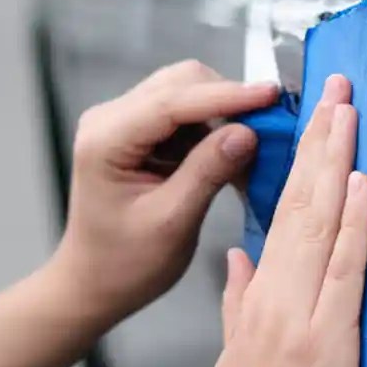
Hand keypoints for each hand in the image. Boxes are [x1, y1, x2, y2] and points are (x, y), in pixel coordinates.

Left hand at [51, 60, 277, 322]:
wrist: (95, 282)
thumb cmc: (126, 263)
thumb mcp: (172, 222)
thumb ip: (208, 172)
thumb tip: (249, 132)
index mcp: (106, 140)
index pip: (172, 102)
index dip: (226, 96)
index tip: (270, 95)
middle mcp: (110, 119)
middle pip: (181, 84)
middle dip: (228, 101)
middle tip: (271, 128)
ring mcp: (123, 122)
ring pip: (187, 93)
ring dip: (224, 115)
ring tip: (255, 148)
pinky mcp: (139, 132)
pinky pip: (186, 115)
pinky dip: (214, 130)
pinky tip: (233, 156)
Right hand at [200, 76, 366, 366]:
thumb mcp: (235, 349)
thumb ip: (239, 298)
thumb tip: (240, 256)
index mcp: (261, 293)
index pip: (286, 210)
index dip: (307, 159)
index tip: (322, 115)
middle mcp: (278, 292)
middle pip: (303, 202)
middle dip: (325, 140)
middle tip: (340, 85)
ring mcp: (300, 312)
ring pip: (322, 222)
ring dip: (339, 162)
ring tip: (351, 110)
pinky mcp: (324, 338)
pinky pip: (344, 268)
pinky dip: (356, 223)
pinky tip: (364, 183)